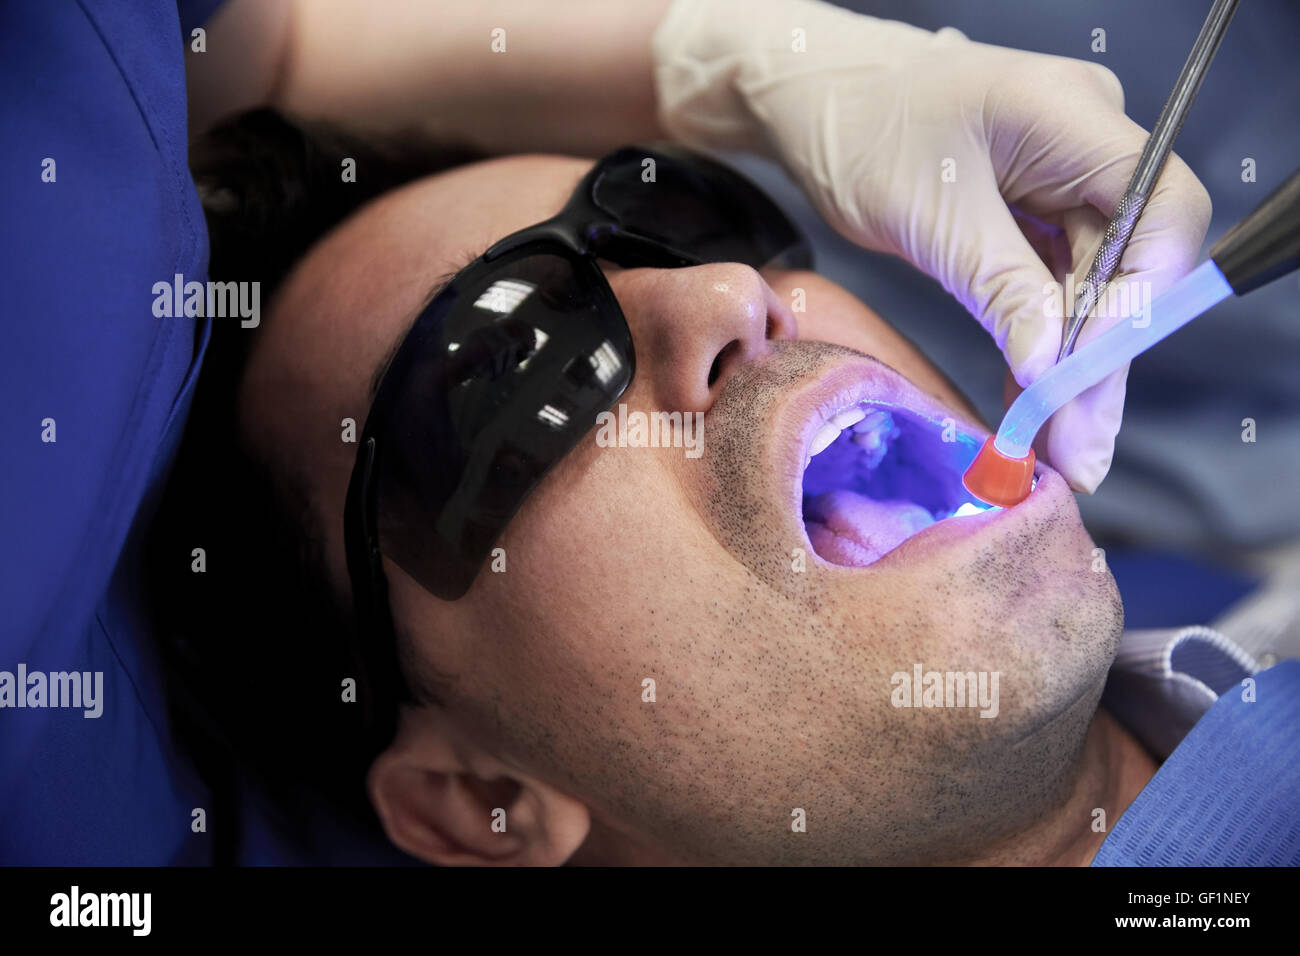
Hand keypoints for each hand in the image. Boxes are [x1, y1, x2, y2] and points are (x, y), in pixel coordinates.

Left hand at [653, 0, 1211, 491]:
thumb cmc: (862, 130)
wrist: (814, 102)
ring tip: (1061, 451)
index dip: (1138, 299)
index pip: (1161, 210)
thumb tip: (1052, 369)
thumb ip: (1003, 288)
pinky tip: (1031, 408)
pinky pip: (1050, 288)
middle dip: (1099, 361)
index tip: (1086, 374)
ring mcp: (1061, 181)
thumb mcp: (931, 217)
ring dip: (1071, 370)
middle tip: (1081, 450)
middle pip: (1127, 264)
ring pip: (1090, 288)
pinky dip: (1038, 346)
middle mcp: (1085, 146)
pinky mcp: (1030, 216)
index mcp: (1074, 116)